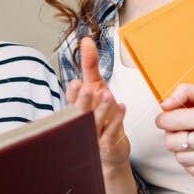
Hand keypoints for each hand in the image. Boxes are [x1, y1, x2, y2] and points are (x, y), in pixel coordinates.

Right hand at [65, 35, 131, 176]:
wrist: (109, 153)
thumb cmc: (100, 117)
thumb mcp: (96, 87)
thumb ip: (89, 65)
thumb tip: (85, 40)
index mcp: (77, 108)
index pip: (71, 99)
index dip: (73, 93)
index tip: (77, 82)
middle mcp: (82, 123)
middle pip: (79, 112)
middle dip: (83, 100)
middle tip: (87, 88)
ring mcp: (93, 136)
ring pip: (94, 123)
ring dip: (100, 109)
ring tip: (107, 95)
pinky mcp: (107, 146)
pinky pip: (111, 134)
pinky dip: (116, 121)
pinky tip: (122, 108)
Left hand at [154, 84, 193, 179]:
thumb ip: (187, 92)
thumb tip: (164, 104)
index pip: (169, 122)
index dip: (163, 119)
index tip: (167, 118)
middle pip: (171, 142)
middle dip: (171, 134)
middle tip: (179, 129)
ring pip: (180, 158)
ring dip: (180, 149)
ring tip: (191, 140)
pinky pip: (193, 171)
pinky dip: (191, 162)